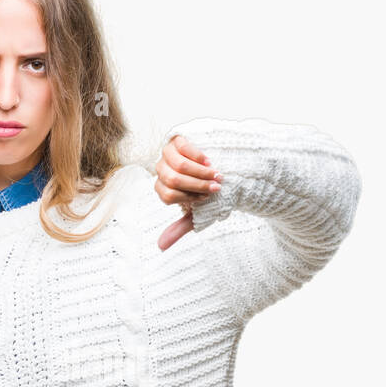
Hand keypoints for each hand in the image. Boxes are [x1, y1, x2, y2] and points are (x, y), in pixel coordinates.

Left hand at [154, 134, 221, 250]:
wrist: (225, 168)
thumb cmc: (209, 191)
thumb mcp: (197, 212)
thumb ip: (180, 228)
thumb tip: (161, 247)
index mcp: (162, 188)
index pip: (168, 196)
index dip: (189, 197)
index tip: (207, 198)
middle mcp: (161, 170)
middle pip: (173, 180)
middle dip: (198, 185)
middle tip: (217, 186)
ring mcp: (167, 153)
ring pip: (179, 166)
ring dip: (201, 172)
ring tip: (216, 174)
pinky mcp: (177, 139)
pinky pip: (184, 148)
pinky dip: (198, 157)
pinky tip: (209, 161)